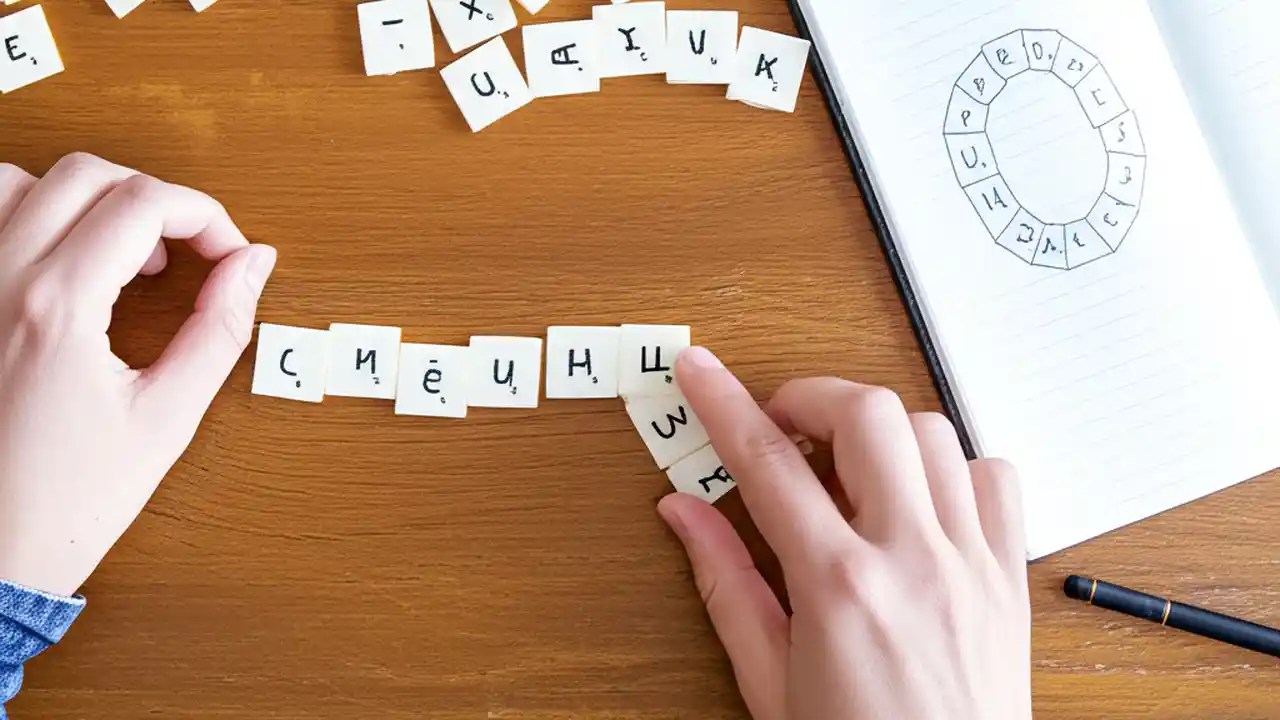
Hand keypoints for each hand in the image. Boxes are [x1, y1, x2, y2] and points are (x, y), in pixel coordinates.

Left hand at [0, 153, 274, 596]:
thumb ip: (217, 329)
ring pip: (20, 181)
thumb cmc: (64, 503)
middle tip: (189, 252)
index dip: (205, 216)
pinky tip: (66, 265)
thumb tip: (253, 265)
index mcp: (56, 308)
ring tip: (122, 254)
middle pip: (88, 174)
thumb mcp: (165, 417)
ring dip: (86, 200)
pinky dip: (30, 218)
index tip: (230, 255)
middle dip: (156, 199)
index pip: (142, 203)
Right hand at [659, 348, 1031, 719]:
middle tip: (781, 426)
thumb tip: (683, 513)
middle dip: (810, 396)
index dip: (723, 403)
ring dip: (879, 430)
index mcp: (839, 587)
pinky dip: (953, 466)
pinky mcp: (1008, 576)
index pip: (767, 462)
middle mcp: (913, 558)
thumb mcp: (769, 682)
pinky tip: (919, 498)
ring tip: (847, 468)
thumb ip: (725, 584)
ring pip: (933, 431)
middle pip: (866, 414)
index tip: (697, 369)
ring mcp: (970, 561)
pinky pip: (995, 477)